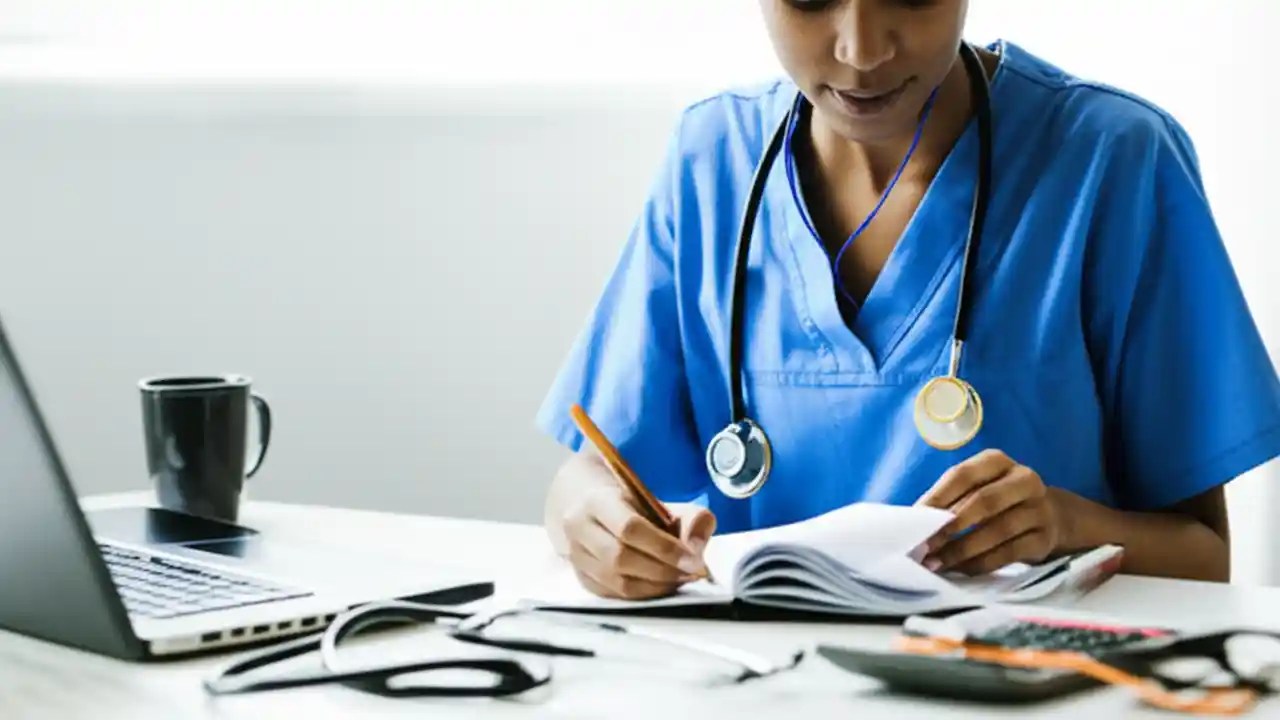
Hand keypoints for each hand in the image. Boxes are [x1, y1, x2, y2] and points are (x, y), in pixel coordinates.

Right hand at [558, 482, 715, 598]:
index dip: (664, 548)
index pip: (629, 528)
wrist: (598, 513)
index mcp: (597, 500)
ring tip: (679, 581)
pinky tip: (662, 588)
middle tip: (690, 574)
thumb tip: (696, 549)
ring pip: (616, 582)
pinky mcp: (582, 579)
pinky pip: (614, 595)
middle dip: (662, 570)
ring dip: (654, 586)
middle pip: (620, 557)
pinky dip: (643, 595)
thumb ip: (691, 519)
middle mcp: (578, 528)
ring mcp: (576, 556)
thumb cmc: (635, 510)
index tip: (693, 560)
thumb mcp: (665, 504)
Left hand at [916, 449, 1071, 574]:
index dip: (938, 497)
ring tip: (938, 562)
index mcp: (998, 461)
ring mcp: (1039, 509)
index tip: (915, 518)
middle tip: (925, 546)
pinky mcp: (1045, 538)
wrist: (1049, 517)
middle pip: (984, 501)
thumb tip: (914, 521)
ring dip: (963, 549)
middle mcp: (1023, 480)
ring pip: (998, 530)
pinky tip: (961, 569)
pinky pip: (1009, 553)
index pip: (963, 475)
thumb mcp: (977, 489)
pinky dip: (981, 563)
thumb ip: (949, 500)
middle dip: (950, 526)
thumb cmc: (997, 502)